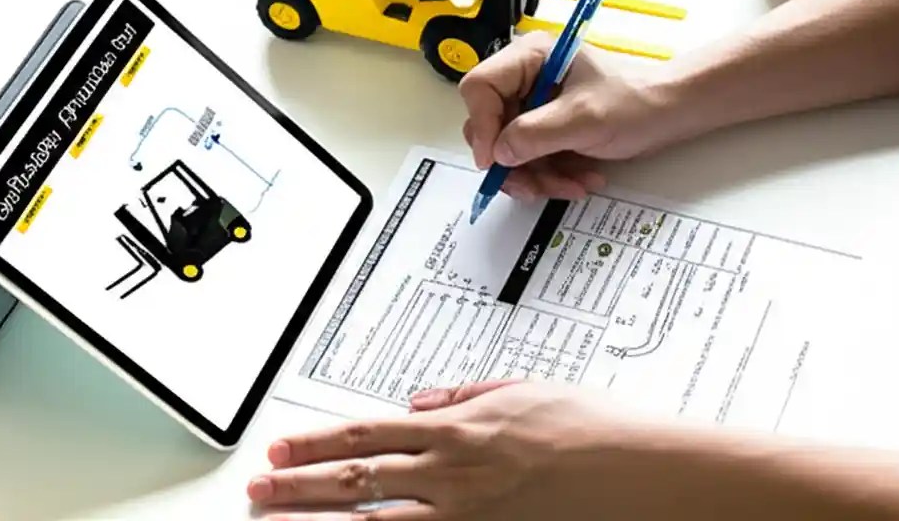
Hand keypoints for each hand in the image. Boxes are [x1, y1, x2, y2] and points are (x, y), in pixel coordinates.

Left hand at [246, 380, 641, 520]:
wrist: (638, 473)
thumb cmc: (591, 429)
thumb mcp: (525, 389)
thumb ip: (467, 393)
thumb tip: (424, 397)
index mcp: (458, 426)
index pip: (367, 431)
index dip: (317, 441)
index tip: (282, 446)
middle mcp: (451, 472)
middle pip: (356, 479)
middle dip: (300, 484)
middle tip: (260, 487)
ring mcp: (464, 515)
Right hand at [458, 31, 681, 199]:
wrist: (669, 114)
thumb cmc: (634, 104)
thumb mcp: (583, 119)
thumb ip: (535, 135)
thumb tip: (498, 154)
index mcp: (530, 57)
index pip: (480, 88)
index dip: (482, 126)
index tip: (494, 161)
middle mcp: (526, 78)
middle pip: (491, 125)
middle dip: (514, 161)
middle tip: (534, 186)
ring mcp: (535, 105)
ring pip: (510, 150)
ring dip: (537, 176)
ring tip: (572, 186)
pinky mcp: (547, 128)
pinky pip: (531, 158)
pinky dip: (551, 175)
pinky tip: (580, 181)